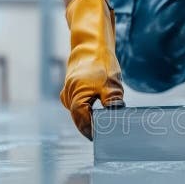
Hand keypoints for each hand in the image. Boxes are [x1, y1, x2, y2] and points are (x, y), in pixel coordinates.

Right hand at [60, 0, 123, 139]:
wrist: (91, 43)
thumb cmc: (100, 63)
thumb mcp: (112, 86)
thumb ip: (113, 105)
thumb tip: (116, 121)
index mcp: (76, 98)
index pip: (83, 123)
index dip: (93, 133)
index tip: (104, 140)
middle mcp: (68, 96)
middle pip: (80, 119)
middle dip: (92, 128)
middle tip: (107, 136)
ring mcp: (68, 92)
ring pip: (78, 112)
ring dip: (89, 119)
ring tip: (105, 126)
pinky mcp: (71, 87)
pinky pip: (78, 104)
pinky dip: (87, 110)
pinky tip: (97, 112)